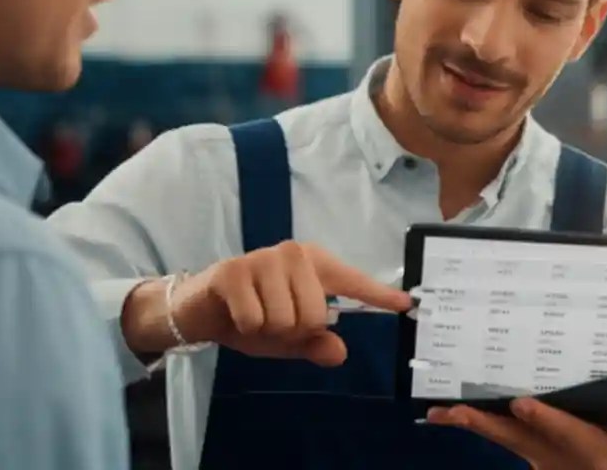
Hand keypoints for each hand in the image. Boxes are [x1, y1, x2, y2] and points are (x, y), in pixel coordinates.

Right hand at [122, 240, 410, 365]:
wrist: (200, 308)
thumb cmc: (253, 316)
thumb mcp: (289, 338)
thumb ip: (316, 344)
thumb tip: (340, 352)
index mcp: (314, 264)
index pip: (352, 281)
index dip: (379, 295)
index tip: (407, 304)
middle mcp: (293, 254)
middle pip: (314, 314)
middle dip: (292, 330)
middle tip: (273, 320)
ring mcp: (263, 259)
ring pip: (285, 319)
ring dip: (267, 330)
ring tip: (253, 314)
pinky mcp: (234, 271)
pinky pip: (256, 319)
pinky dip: (246, 327)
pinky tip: (236, 312)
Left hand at [426, 398, 606, 469]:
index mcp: (587, 449)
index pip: (565, 434)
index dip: (545, 420)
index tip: (522, 403)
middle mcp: (554, 453)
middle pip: (517, 438)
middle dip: (489, 424)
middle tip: (457, 412)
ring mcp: (534, 451)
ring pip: (500, 435)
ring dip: (470, 423)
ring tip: (440, 413)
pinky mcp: (522, 445)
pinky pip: (494, 431)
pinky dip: (468, 421)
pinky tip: (440, 413)